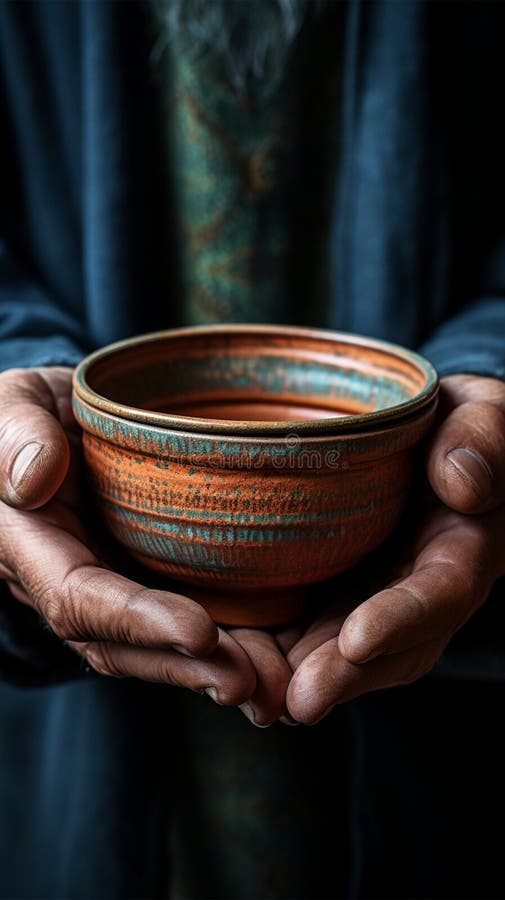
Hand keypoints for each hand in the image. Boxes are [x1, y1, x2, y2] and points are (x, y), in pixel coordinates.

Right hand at [0, 367, 255, 704]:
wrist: (56, 421)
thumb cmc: (25, 409)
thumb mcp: (13, 403)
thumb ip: (17, 434)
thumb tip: (35, 480)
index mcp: (31, 545)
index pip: (78, 596)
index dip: (136, 620)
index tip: (201, 631)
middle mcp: (69, 580)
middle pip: (122, 644)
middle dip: (185, 668)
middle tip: (253, 685)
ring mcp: (110, 585)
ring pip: (156, 647)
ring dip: (213, 671)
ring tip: (276, 688)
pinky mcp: (146, 579)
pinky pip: (182, 622)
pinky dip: (229, 645)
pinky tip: (278, 661)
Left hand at [282, 374, 504, 723]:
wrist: (424, 439)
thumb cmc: (455, 424)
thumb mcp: (480, 416)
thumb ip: (482, 442)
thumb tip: (461, 485)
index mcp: (461, 550)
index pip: (440, 593)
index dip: (403, 618)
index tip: (359, 639)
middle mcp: (418, 590)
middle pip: (389, 648)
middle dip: (343, 676)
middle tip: (297, 700)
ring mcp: (373, 598)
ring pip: (342, 655)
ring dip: (301, 680)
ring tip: (256, 700)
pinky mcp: (333, 595)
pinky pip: (306, 634)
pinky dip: (274, 657)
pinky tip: (235, 670)